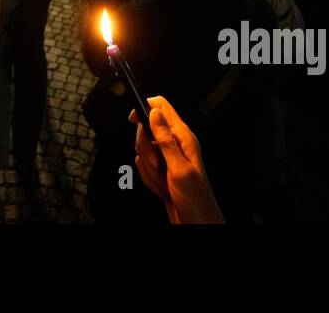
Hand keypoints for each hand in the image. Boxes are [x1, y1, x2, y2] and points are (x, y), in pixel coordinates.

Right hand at [131, 97, 223, 223]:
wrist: (196, 221)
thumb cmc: (195, 199)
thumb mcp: (179, 168)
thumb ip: (165, 139)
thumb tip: (155, 112)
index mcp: (183, 137)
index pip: (162, 107)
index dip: (145, 107)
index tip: (133, 118)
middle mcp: (175, 144)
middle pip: (146, 130)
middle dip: (145, 149)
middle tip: (157, 164)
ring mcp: (167, 157)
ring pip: (143, 149)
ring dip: (148, 169)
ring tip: (163, 181)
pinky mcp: (161, 169)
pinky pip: (143, 165)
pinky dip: (148, 177)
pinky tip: (161, 188)